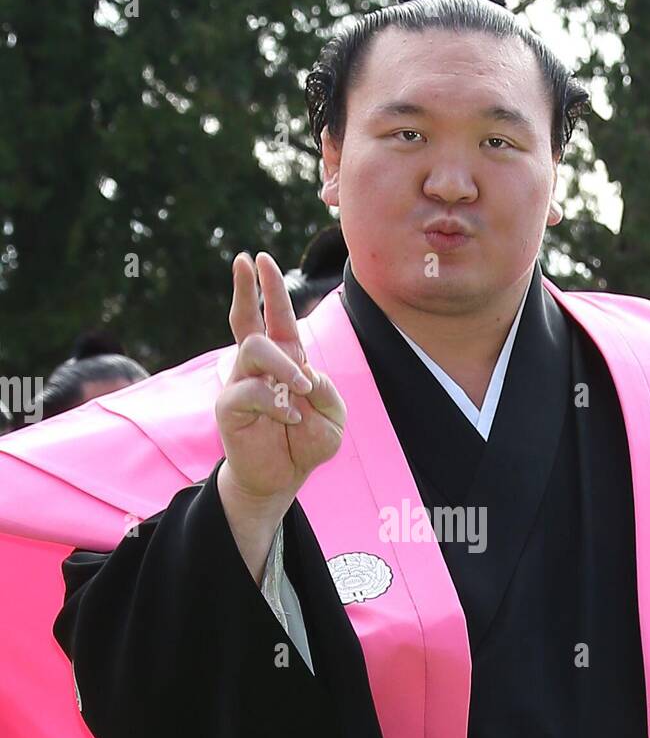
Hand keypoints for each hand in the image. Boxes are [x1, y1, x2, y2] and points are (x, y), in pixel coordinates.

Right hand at [216, 251, 345, 505]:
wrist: (282, 479)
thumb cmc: (306, 442)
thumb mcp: (333, 417)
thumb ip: (326, 391)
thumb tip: (304, 373)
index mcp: (285, 360)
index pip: (274, 318)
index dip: (267, 288)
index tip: (257, 258)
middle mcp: (258, 367)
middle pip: (249, 322)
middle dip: (251, 289)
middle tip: (250, 261)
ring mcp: (240, 385)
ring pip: (253, 350)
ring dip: (283, 365)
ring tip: (301, 387)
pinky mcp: (229, 408)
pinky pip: (248, 392)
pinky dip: (275, 402)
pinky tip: (291, 417)